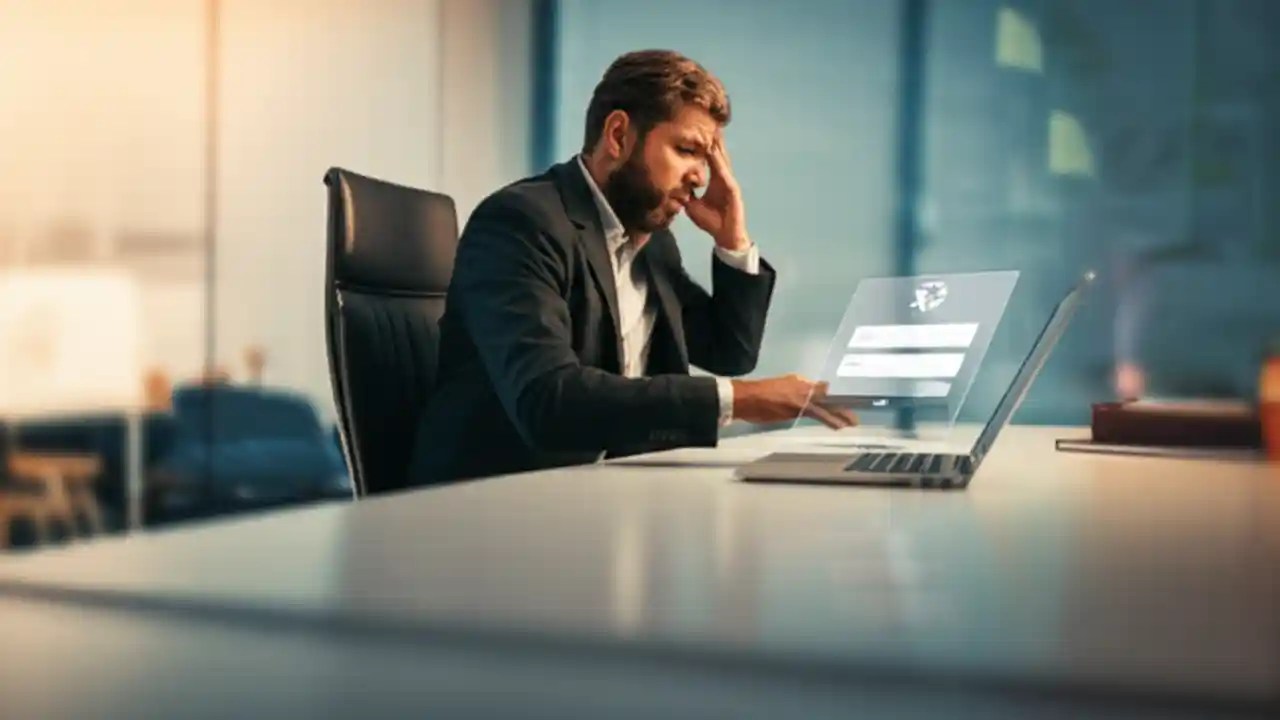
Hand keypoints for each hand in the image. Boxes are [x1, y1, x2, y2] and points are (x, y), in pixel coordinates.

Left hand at [685, 133, 749, 250]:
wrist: (726, 235)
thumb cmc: (713, 221)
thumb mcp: (693, 206)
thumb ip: (686, 195)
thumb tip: (674, 188)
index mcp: (716, 180)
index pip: (710, 159)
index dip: (704, 146)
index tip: (697, 132)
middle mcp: (723, 178)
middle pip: (718, 155)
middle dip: (714, 140)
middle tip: (709, 123)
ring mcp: (729, 183)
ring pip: (722, 160)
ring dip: (718, 147)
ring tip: (713, 132)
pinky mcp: (733, 190)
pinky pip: (724, 174)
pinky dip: (719, 163)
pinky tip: (714, 154)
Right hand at [731, 374, 858, 429]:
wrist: (745, 398)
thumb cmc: (757, 395)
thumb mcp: (779, 388)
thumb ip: (792, 391)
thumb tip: (801, 401)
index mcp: (798, 382)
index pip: (821, 389)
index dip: (832, 398)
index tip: (844, 403)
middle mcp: (802, 387)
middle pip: (827, 396)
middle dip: (842, 405)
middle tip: (854, 414)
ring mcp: (801, 397)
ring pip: (826, 405)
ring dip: (840, 413)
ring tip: (851, 421)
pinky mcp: (797, 408)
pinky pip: (818, 414)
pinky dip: (829, 419)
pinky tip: (838, 425)